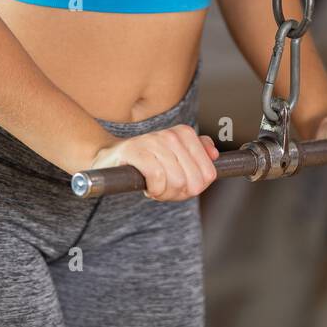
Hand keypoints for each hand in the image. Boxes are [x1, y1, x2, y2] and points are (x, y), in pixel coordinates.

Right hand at [86, 123, 219, 200]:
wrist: (112, 157)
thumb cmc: (147, 160)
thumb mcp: (177, 157)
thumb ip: (199, 153)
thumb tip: (214, 155)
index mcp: (185, 134)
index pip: (208, 174)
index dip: (194, 187)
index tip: (180, 184)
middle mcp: (172, 135)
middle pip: (194, 181)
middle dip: (179, 192)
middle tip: (166, 188)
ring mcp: (153, 141)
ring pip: (176, 181)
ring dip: (164, 192)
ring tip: (155, 186)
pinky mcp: (135, 150)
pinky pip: (157, 177)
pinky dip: (154, 189)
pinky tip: (148, 186)